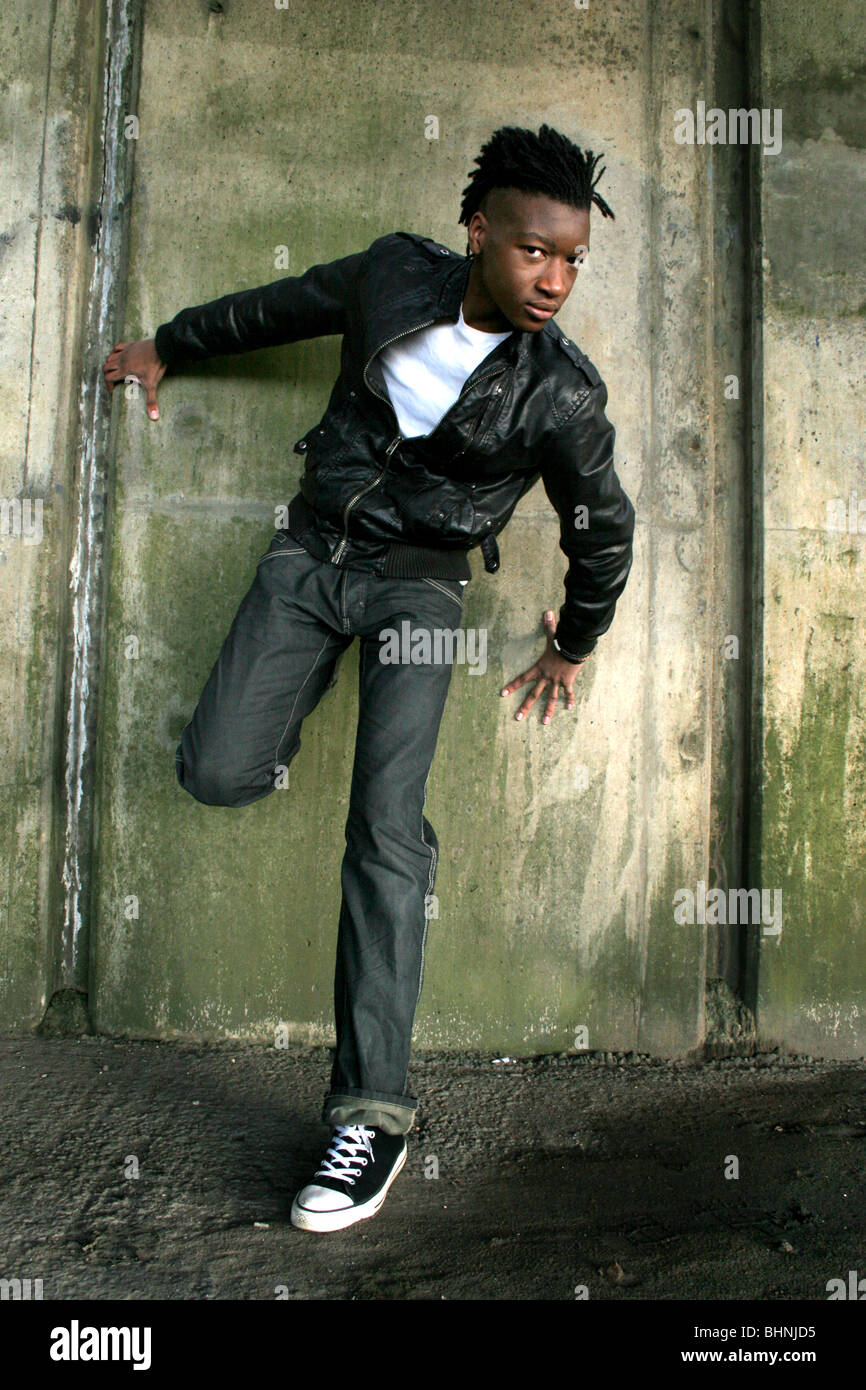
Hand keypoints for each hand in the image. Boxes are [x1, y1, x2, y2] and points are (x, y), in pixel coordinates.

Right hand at [102, 337, 165, 419]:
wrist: (161, 348)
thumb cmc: (155, 366)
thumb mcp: (152, 385)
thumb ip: (151, 401)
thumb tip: (154, 417)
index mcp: (124, 370)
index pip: (108, 377)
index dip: (109, 386)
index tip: (114, 392)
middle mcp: (121, 360)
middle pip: (106, 367)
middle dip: (107, 375)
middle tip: (114, 382)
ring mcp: (125, 351)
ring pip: (109, 356)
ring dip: (110, 364)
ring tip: (117, 371)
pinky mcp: (130, 345)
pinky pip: (117, 347)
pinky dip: (115, 352)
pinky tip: (120, 357)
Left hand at [500, 610, 588, 724]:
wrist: (574, 647)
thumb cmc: (562, 640)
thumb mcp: (553, 634)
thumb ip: (549, 625)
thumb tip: (548, 612)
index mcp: (539, 668)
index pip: (522, 678)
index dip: (512, 686)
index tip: (503, 694)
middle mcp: (546, 677)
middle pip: (533, 694)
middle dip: (525, 706)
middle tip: (517, 718)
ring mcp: (557, 681)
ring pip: (551, 699)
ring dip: (548, 711)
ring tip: (544, 722)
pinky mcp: (568, 682)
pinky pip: (568, 693)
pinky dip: (569, 700)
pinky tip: (568, 709)